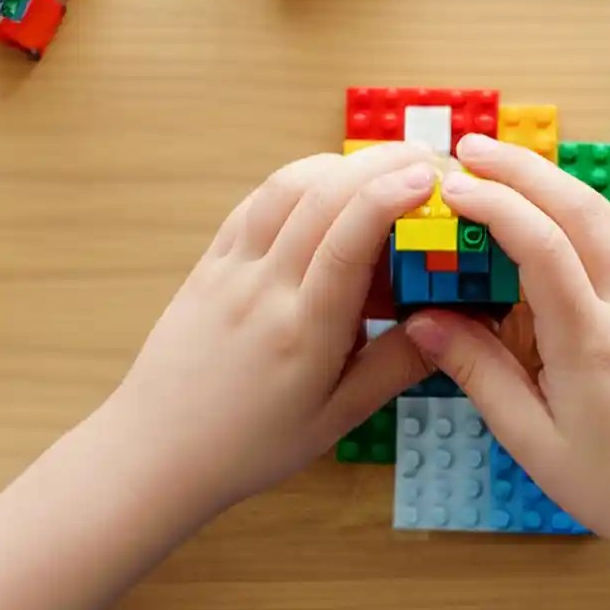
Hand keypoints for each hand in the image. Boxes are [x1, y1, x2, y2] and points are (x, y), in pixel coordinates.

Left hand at [110, 143, 435, 507]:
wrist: (156, 452)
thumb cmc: (250, 445)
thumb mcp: (337, 418)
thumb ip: (396, 365)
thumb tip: (453, 323)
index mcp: (303, 331)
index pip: (349, 242)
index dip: (389, 198)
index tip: (427, 177)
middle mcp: (263, 289)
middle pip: (321, 198)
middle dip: (377, 164)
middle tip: (424, 157)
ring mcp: (230, 270)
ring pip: (284, 188)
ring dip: (336, 164)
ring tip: (380, 164)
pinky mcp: (209, 264)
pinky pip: (254, 204)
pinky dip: (296, 181)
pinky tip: (324, 185)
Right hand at [401, 135, 609, 565]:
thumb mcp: (533, 440)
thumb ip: (479, 373)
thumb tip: (423, 321)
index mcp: (593, 341)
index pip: (541, 244)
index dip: (494, 204)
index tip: (450, 187)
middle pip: (579, 209)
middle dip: (522, 168)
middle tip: (470, 147)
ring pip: (608, 216)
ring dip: (556, 181)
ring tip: (507, 165)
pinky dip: (588, 211)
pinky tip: (561, 210)